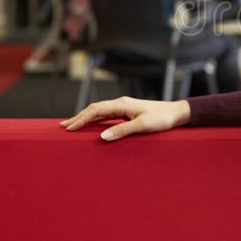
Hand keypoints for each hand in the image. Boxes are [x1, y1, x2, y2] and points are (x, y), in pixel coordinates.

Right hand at [60, 97, 191, 140]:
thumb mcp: (143, 126)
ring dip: (86, 118)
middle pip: (94, 109)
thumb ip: (122, 131)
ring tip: (72, 125)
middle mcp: (121, 103)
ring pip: (100, 111)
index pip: (96, 110)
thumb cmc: (162, 119)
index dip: (81, 119)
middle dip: (79, 117)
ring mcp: (124, 107)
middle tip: (63, 127)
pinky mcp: (128, 112)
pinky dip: (96, 119)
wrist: (177, 113)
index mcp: (122, 104)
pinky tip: (92, 124)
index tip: (68, 128)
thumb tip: (102, 137)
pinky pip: (107, 114)